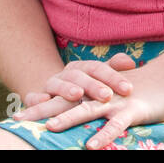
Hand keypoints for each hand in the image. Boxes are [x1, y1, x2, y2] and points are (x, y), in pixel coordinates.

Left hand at [14, 61, 163, 148]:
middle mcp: (100, 95)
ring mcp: (116, 102)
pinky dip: (104, 134)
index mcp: (94, 92)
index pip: (63, 98)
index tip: (17, 114)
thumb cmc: (143, 88)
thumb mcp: (116, 94)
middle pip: (67, 103)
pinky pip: (116, 124)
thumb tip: (77, 107)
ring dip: (69, 119)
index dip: (41, 105)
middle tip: (19, 120)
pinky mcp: (133, 110)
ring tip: (50, 129)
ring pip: (88, 110)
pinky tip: (92, 145)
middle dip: (43, 111)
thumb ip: (96, 99)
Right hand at [18, 53, 137, 116]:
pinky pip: (32, 97)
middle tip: (107, 95)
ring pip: (57, 84)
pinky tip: (43, 100)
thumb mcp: (100, 80)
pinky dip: (36, 99)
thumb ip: (114, 69)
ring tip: (77, 95)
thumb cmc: (86, 90)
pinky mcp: (34, 99)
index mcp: (83, 68)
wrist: (54, 97)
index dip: (114, 78)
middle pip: (80, 76)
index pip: (99, 68)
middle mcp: (66, 74)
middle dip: (94, 86)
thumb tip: (131, 62)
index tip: (129, 89)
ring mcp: (49, 86)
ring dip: (66, 89)